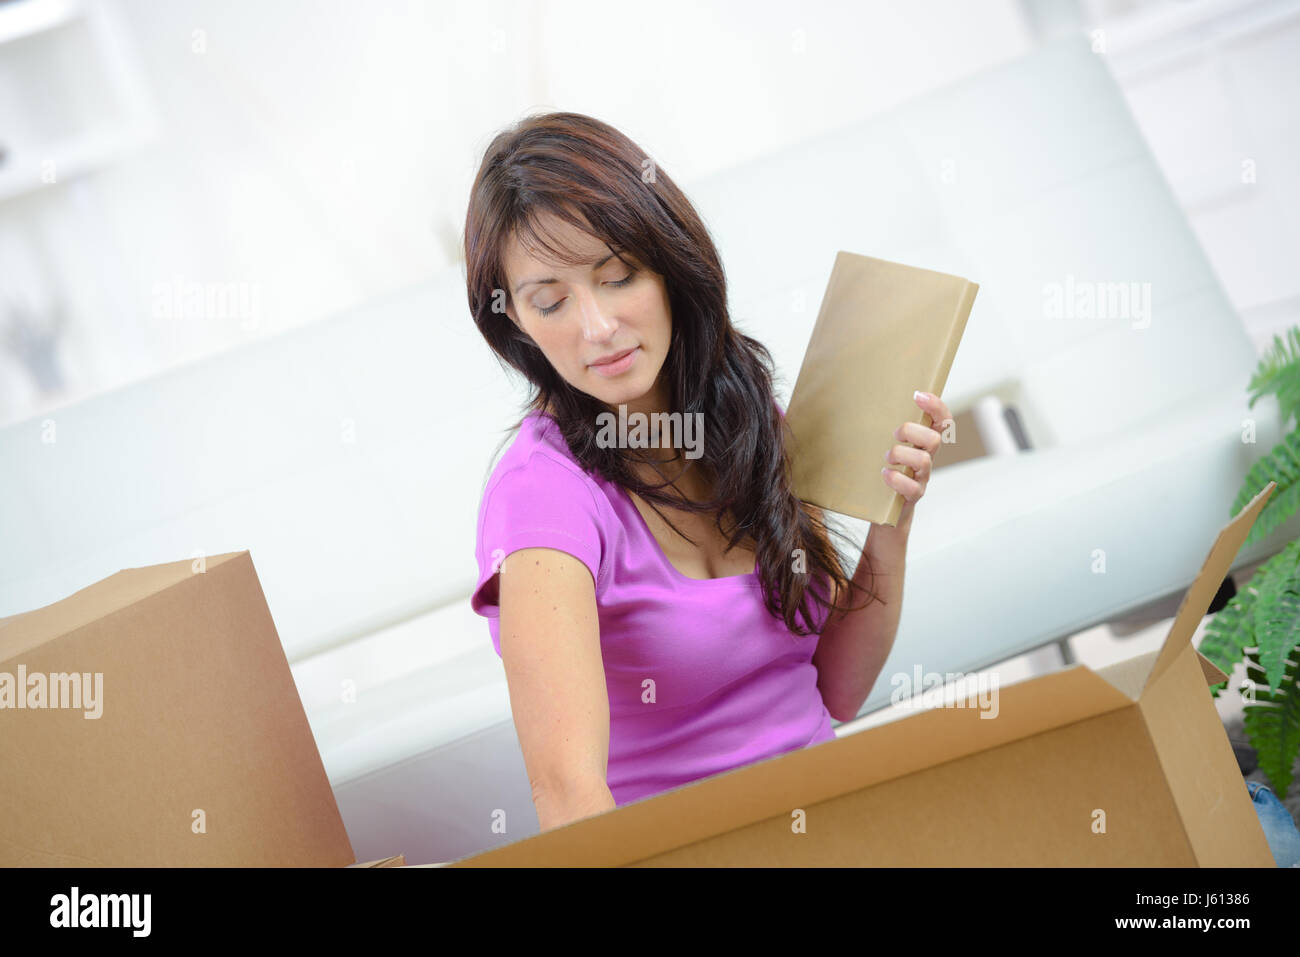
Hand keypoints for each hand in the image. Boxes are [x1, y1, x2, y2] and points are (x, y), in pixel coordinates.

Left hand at [881, 390, 951, 527]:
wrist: (884, 511)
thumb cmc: (882, 470)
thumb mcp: (882, 445)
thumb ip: (880, 426)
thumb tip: (854, 400)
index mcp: (923, 442)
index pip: (942, 421)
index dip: (936, 406)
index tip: (918, 395)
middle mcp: (927, 458)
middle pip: (935, 439)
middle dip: (912, 432)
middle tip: (895, 434)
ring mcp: (922, 478)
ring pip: (924, 461)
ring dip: (901, 455)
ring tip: (887, 458)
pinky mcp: (913, 496)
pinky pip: (912, 487)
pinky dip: (897, 479)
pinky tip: (885, 474)